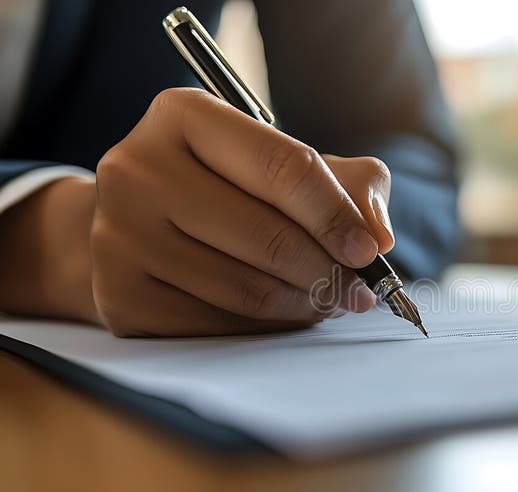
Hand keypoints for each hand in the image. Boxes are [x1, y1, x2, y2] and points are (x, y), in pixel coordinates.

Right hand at [3, 87, 395, 336]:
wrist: (135, 223)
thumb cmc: (227, 186)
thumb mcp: (286, 162)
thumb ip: (350, 184)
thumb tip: (379, 235)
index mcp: (184, 116)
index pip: (284, 168)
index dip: (337, 215)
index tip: (371, 250)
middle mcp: (137, 168)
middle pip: (267, 235)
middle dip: (330, 271)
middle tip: (360, 291)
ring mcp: (117, 234)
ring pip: (245, 288)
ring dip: (305, 303)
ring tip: (329, 300)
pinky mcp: (116, 295)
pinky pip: (217, 326)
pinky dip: (266, 328)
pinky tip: (286, 314)